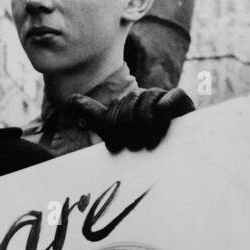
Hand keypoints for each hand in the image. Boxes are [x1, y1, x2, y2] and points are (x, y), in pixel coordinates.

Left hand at [70, 87, 194, 153]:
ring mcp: (159, 96)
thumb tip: (71, 99)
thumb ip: (95, 116)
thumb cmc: (146, 146)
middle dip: (130, 134)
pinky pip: (166, 103)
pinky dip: (163, 116)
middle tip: (139, 148)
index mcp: (124, 105)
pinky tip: (165, 129)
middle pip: (126, 111)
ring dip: (147, 130)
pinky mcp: (179, 98)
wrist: (178, 154)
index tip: (117, 148)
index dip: (112, 134)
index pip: (109, 118)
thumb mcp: (117, 133)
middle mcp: (140, 97)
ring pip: (145, 107)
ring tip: (152, 143)